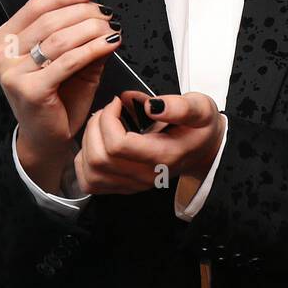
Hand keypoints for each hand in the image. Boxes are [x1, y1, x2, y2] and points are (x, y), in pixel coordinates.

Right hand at [0, 0, 121, 193]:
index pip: (35, 5)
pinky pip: (68, 61)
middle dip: (84, 14)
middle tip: (108, 15)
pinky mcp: (30, 90)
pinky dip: (93, 49)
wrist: (48, 136)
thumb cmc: (55, 90)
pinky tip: (110, 44)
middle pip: (50, 21)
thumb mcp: (57, 44)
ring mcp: (11, 73)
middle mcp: (0, 54)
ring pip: (60, 39)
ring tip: (112, 28)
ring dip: (92, 30)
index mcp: (2, 38)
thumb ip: (55, 5)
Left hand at [73, 91, 223, 195]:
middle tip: (108, 109)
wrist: (204, 149)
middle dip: (95, 126)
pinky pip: (90, 182)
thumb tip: (151, 107)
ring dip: (88, 142)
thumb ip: (180, 106)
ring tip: (102, 124)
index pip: (118, 145)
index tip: (118, 101)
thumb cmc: (199, 128)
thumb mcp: (200, 108)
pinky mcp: (123, 186)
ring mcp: (133, 185)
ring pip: (91, 172)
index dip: (109, 118)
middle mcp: (146, 176)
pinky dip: (84, 160)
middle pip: (99, 158)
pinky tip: (96, 142)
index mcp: (163, 157)